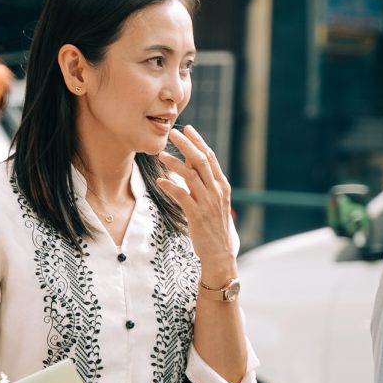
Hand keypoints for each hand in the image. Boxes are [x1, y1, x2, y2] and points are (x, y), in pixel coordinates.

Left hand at [158, 125, 236, 275]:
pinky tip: (160, 181)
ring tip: (160, 154)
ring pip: (190, 175)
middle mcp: (217, 191)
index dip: (198, 141)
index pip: (210, 157)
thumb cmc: (214, 226)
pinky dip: (171, 186)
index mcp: (222, 185)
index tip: (187, 129)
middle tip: (173, 132)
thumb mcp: (213, 201)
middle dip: (186, 144)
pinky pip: (182, 196)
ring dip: (174, 163)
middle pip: (201, 161)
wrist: (220, 253)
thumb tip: (189, 162)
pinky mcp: (197, 215)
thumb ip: (203, 182)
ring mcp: (208, 203)